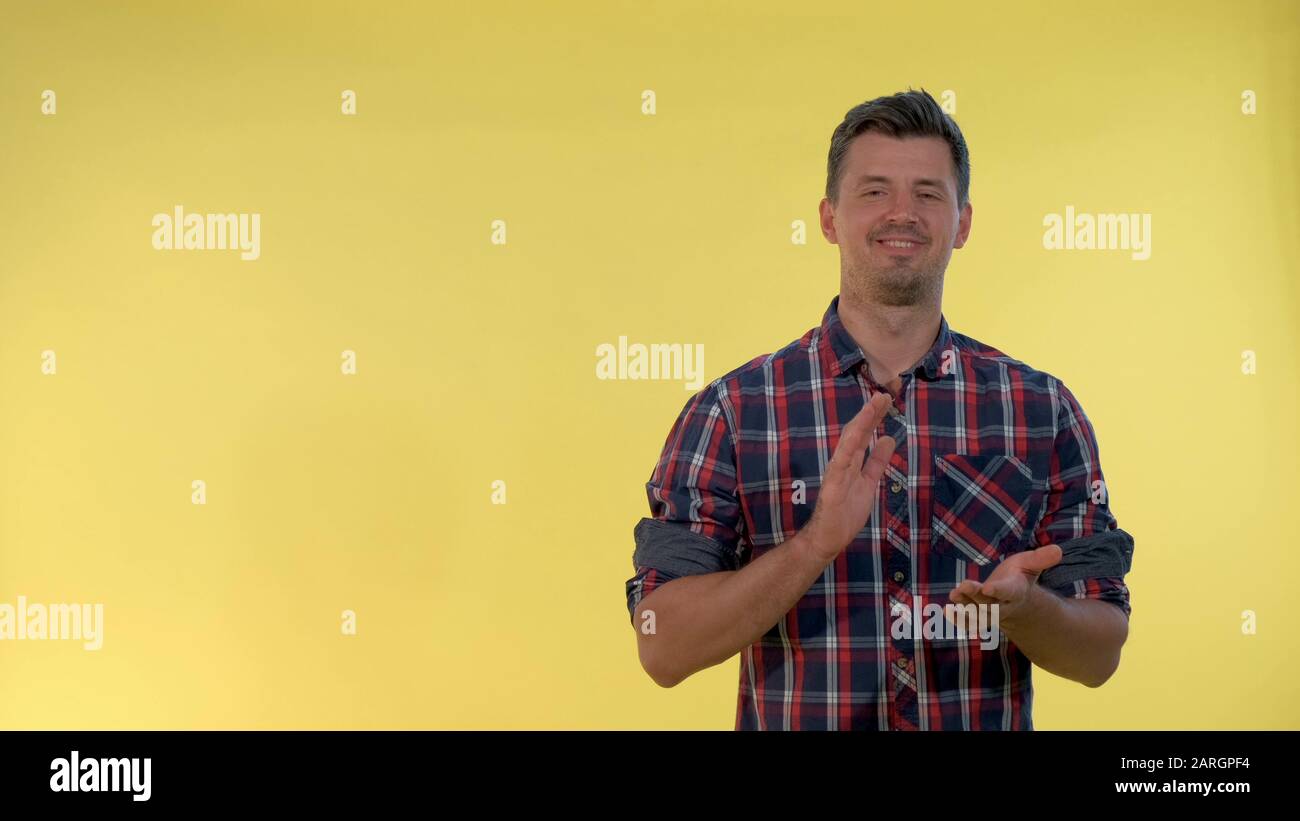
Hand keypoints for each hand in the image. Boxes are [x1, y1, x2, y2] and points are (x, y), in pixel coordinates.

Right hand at [800, 393, 897, 565]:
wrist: (828, 538)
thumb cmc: (846, 513)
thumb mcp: (869, 483)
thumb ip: (877, 462)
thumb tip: (889, 439)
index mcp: (852, 463)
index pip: (865, 436)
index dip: (875, 418)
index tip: (886, 401)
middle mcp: (844, 462)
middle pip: (858, 433)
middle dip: (871, 414)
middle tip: (884, 395)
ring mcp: (837, 471)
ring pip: (850, 441)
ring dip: (862, 422)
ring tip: (875, 404)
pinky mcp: (833, 483)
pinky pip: (841, 461)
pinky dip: (849, 445)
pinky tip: (858, 430)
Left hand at [947, 544, 1062, 622]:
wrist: (1014, 601)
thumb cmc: (1020, 577)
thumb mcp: (1030, 564)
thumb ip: (1041, 559)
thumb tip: (1058, 549)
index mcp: (1015, 592)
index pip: (1007, 592)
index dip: (998, 590)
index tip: (988, 587)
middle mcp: (1001, 606)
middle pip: (988, 604)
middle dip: (976, 597)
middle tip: (963, 586)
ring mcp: (987, 613)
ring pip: (975, 612)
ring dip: (963, 605)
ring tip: (953, 594)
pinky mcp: (975, 616)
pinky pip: (967, 621)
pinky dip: (957, 619)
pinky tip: (947, 611)